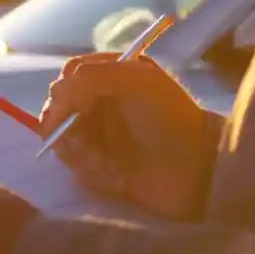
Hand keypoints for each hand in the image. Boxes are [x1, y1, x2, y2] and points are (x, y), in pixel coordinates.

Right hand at [40, 53, 214, 219]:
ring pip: (64, 140)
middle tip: (84, 143)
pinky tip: (117, 177)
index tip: (73, 107)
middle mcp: (102, 103)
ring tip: (106, 164)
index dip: (65, 91)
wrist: (198, 170)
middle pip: (58, 108)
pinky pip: (77, 168)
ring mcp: (100, 136)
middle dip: (66, 126)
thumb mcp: (137, 81)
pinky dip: (92, 172)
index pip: (70, 76)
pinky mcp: (101, 168)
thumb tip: (56, 94)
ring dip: (80, 153)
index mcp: (113, 76)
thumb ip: (92, 76)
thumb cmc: (171, 118)